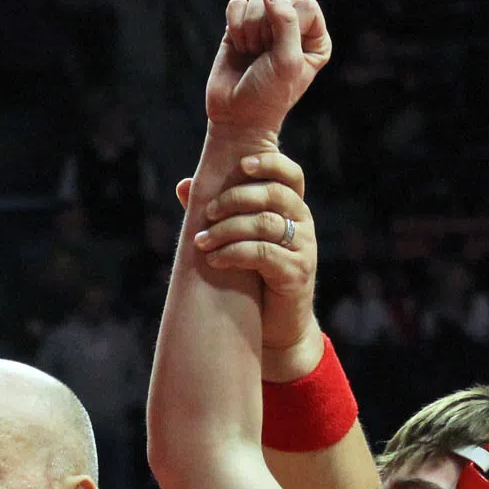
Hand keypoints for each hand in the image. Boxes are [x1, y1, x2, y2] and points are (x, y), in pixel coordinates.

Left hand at [175, 150, 321, 376]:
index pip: (291, 174)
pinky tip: (215, 260)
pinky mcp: (297, 273)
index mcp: (292, 208)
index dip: (270, 163)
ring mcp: (304, 248)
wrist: (274, 326)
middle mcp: (303, 223)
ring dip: (227, 229)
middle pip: (274, 194)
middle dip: (235, 198)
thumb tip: (184, 185)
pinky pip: (264, 254)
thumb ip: (216, 211)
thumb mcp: (235, 239)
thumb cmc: (253, 277)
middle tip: (208, 213)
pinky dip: (234, 253)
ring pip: (265, 223)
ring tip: (202, 242)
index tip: (242, 165)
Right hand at [206, 0, 330, 138]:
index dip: (289, 25)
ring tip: (252, 52)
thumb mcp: (287, 60)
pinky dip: (234, 26)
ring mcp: (266, 24)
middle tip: (264, 53)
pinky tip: (239, 47)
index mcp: (314, 37)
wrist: (237, 116)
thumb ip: (285, 21)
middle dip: (267, 24)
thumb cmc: (269, 95)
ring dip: (250, 26)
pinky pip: (237, 4)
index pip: (306, 4)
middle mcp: (293, 26)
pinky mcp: (241, 25)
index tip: (281, 53)